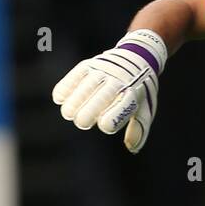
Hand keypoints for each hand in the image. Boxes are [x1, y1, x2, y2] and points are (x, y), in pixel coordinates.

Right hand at [51, 28, 167, 152]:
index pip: (123, 109)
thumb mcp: (145, 109)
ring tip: (68, 114)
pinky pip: (76, 75)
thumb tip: (131, 148)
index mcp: (133, 95)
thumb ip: (139, 129)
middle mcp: (119, 81)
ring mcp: (103, 71)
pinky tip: (59, 98)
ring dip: (75, 100)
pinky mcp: (90, 65)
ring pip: (87, 85)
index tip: (105, 126)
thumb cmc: (139, 90)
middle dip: (89, 111)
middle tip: (81, 123)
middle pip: (102, 97)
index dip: (112, 119)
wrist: (138, 57)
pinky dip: (67, 86)